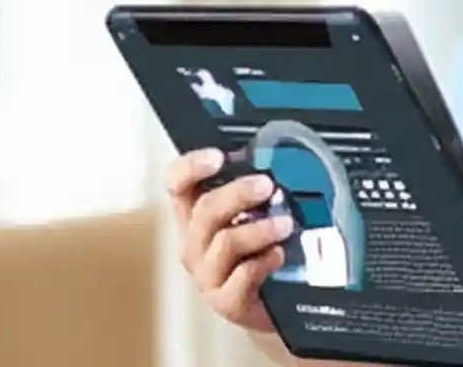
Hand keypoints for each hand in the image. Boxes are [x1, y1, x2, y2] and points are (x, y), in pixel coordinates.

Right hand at [166, 148, 295, 332]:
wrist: (267, 306)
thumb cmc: (256, 254)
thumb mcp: (249, 216)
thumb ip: (251, 193)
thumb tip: (273, 163)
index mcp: (194, 216)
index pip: (177, 184)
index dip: (191, 167)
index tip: (218, 156)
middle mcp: (194, 243)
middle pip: (205, 210)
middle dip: (238, 193)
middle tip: (267, 185)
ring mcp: (207, 274)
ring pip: (226, 242)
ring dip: (260, 228)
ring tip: (285, 224)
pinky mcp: (226, 301)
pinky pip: (242, 276)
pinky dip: (264, 261)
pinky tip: (279, 254)